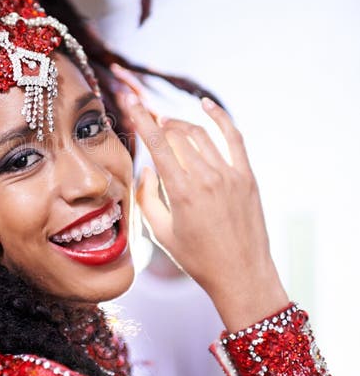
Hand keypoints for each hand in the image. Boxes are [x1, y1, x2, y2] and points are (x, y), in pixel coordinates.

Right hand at [115, 75, 288, 329]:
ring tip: (168, 124)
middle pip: (177, 134)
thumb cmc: (197, 259)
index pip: (156, 143)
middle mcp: (206, 178)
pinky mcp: (247, 176)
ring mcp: (230, 175)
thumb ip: (147, 197)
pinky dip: (219, 117)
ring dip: (180, 124)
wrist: (241, 274)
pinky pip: (233, 136)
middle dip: (158, 122)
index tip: (129, 100)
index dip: (140, 118)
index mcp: (182, 192)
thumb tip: (147, 169)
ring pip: (200, 134)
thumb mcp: (161, 233)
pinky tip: (205, 104)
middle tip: (147, 120)